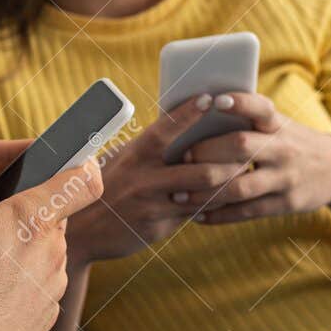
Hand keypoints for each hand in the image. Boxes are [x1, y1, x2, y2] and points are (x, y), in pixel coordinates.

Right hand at [0, 158, 102, 330]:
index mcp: (33, 217)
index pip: (83, 178)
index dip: (80, 162)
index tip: (71, 155)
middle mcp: (54, 250)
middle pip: (49, 216)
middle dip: (20, 215)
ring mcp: (53, 286)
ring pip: (39, 251)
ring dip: (14, 251)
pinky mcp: (45, 315)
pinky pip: (32, 284)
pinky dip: (12, 283)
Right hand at [64, 95, 240, 260]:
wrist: (81, 230)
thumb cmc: (107, 186)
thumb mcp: (121, 161)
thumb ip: (150, 148)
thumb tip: (182, 125)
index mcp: (134, 155)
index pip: (165, 129)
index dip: (189, 113)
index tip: (210, 99)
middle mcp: (143, 178)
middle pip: (199, 166)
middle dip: (230, 158)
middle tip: (249, 148)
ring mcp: (151, 204)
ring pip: (203, 192)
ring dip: (228, 182)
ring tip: (245, 172)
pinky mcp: (157, 226)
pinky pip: (194, 213)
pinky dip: (212, 204)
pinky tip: (226, 198)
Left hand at [178, 91, 330, 225]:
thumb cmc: (291, 140)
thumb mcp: (279, 125)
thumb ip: (247, 121)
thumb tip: (196, 117)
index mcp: (278, 124)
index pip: (261, 108)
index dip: (240, 103)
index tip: (217, 100)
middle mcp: (283, 149)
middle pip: (241, 147)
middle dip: (207, 152)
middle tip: (182, 158)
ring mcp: (285, 178)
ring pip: (240, 187)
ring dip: (205, 192)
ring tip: (178, 195)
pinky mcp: (285, 204)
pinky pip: (247, 212)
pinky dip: (220, 215)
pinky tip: (197, 215)